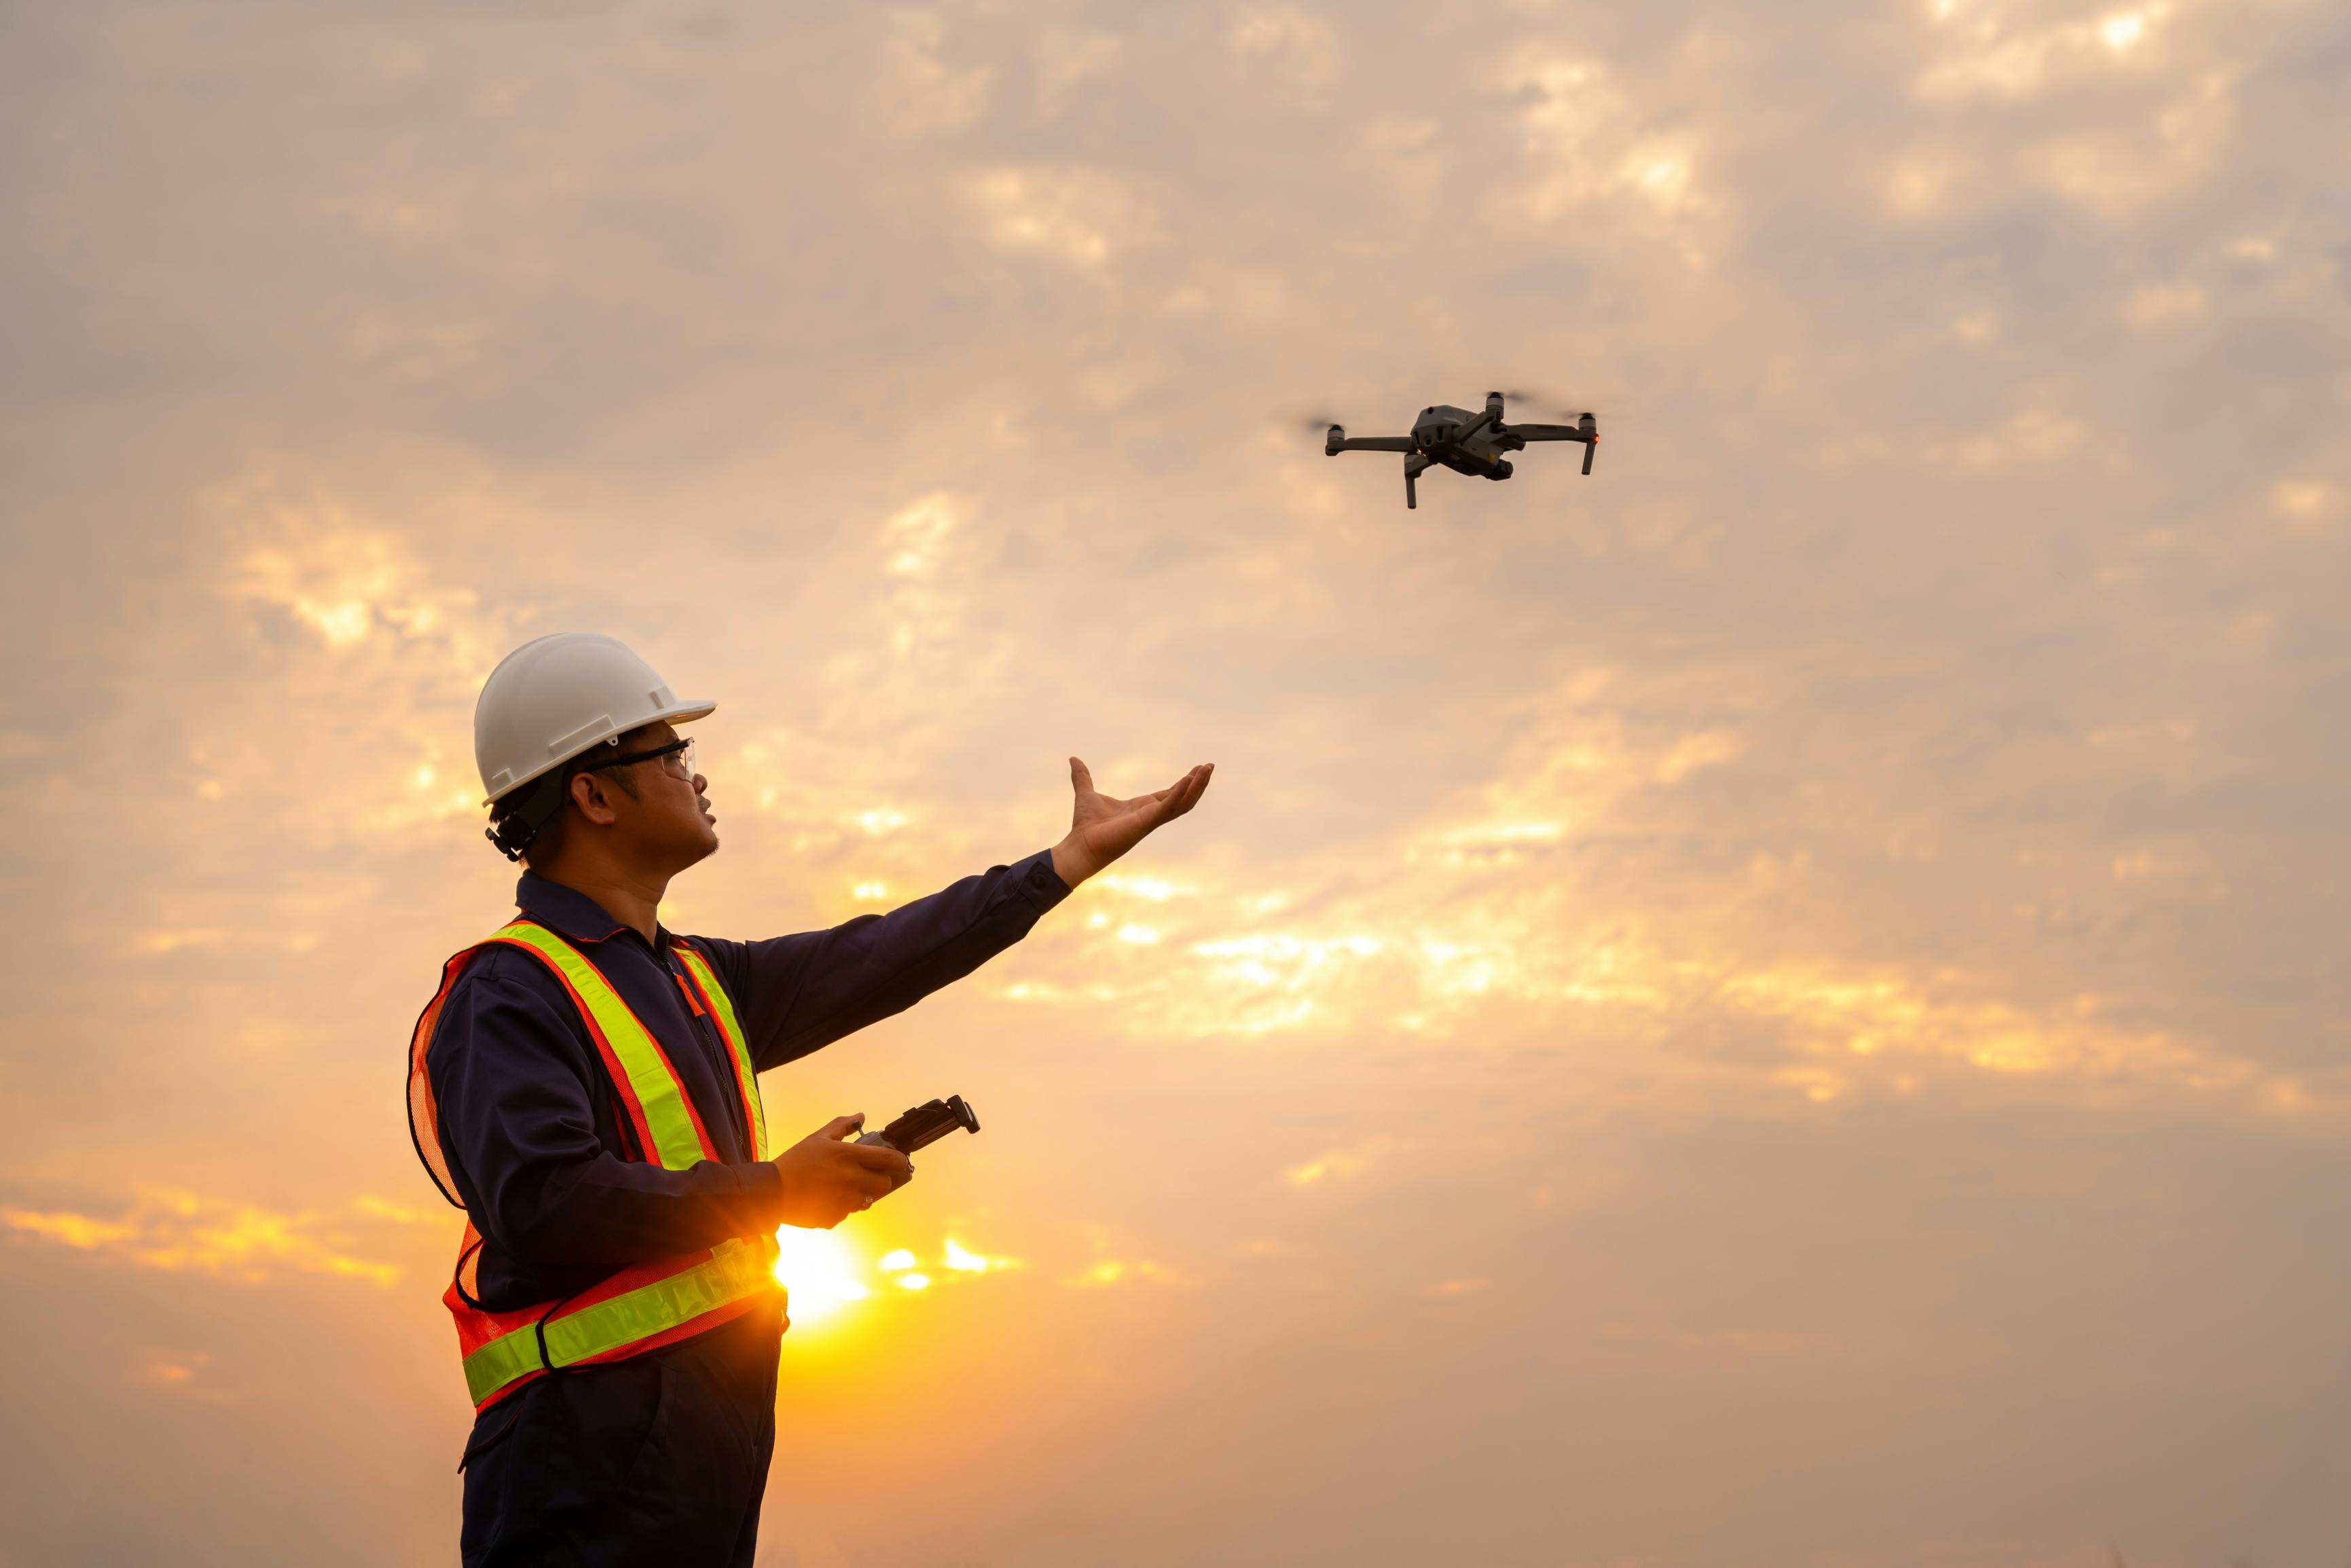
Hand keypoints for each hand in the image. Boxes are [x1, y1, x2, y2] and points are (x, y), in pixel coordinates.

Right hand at [771, 1115, 911, 1229]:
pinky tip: (826, 1198)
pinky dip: (842, 1206)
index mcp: (849, 1156)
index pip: (890, 1160)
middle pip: (885, 1184)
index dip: (899, 1161)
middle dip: (880, 1179)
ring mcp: (844, 1201)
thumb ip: (842, 1125)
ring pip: (868, 1200)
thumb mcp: (819, 1137)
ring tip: (841, 1187)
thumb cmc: (796, 1161)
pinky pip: (848, 1212)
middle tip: (867, 1175)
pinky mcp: (835, 1218)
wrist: (773, 1192)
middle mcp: (851, 1179)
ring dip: (861, 1194)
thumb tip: (861, 1116)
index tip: (898, 1161)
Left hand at [1050, 758, 1213, 887]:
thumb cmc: (1085, 826)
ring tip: (1208, 769)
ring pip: (1182, 803)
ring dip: (1196, 786)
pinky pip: (1169, 806)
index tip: (1197, 768)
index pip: (1170, 794)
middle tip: (1211, 766)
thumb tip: (1073, 760)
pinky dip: (1180, 793)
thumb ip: (1082, 777)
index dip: (1185, 782)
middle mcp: (1150, 814)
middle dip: (1198, 783)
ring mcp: (1151, 819)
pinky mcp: (1146, 822)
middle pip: (1183, 798)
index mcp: (1142, 808)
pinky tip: (1189, 779)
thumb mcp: (1085, 793)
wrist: (1080, 846)